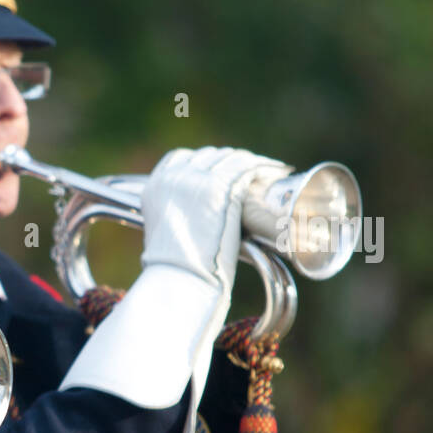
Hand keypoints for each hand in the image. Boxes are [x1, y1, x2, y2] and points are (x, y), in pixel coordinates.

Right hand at [141, 146, 287, 292]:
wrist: (181, 276)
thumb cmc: (176, 268)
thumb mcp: (165, 232)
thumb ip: (177, 213)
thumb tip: (197, 214)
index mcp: (155, 186)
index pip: (180, 158)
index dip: (203, 162)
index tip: (220, 170)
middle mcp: (174, 177)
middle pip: (208, 156)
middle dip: (229, 162)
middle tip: (249, 172)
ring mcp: (198, 179)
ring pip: (230, 158)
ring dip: (250, 162)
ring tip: (268, 170)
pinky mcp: (221, 187)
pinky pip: (248, 167)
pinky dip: (265, 167)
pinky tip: (277, 171)